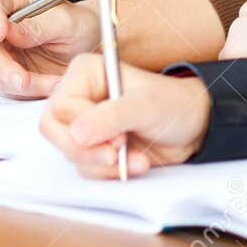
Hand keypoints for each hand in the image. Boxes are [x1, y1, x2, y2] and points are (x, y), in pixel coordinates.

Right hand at [0, 0, 98, 98]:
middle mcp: (4, 29)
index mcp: (15, 5)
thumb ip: (39, 26)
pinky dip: (31, 91)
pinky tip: (54, 85)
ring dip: (22, 83)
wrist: (92, 47)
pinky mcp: (10, 76)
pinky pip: (10, 87)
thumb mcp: (67, 22)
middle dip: (2, 66)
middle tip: (23, 80)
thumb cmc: (80, 25)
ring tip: (55, 82)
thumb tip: (9, 32)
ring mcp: (5, 54)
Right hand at [40, 53, 211, 177]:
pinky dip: (111, 172)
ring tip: (138, 158)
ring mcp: (83, 123)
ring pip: (70, 153)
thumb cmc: (172, 105)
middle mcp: (78, 96)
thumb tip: (76, 133)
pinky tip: (136, 163)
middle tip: (117, 155)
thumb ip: (111, 116)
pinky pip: (86, 168)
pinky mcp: (92, 146)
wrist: (193, 128)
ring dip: (105, 165)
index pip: (61, 107)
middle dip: (87, 151)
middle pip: (54, 131)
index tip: (117, 137)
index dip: (82, 127)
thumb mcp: (145, 106)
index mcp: (85, 73)